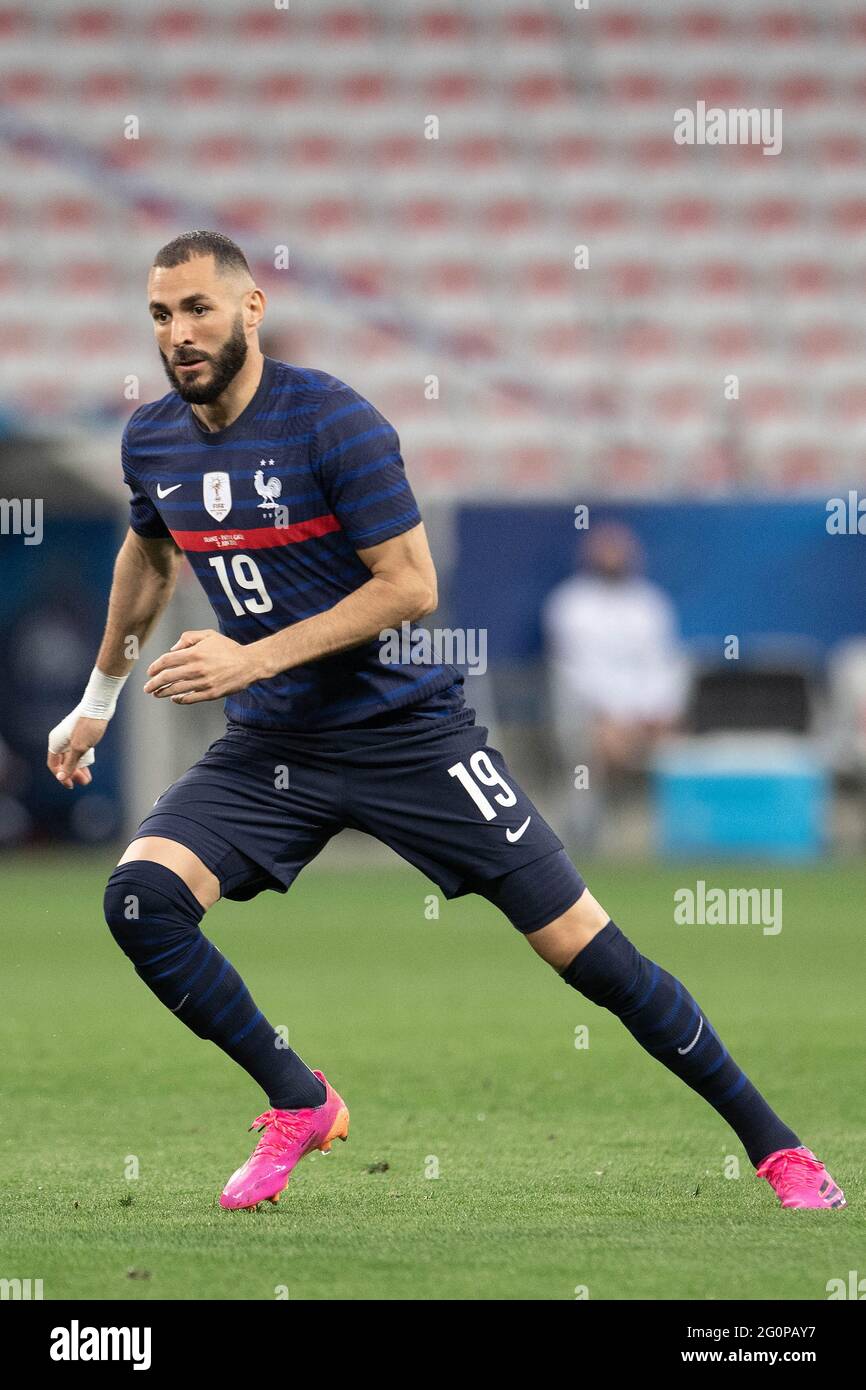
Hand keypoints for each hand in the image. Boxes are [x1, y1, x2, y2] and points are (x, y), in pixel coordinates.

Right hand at [47, 713, 105, 787]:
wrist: (99, 706)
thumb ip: (70, 764)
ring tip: (88, 779)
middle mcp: (60, 739)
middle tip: (84, 782)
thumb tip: (61, 778)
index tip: (71, 785)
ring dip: (79, 768)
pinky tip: (89, 765)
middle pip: (63, 762)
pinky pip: (77, 750)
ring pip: (71, 756)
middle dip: (72, 774)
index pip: (54, 764)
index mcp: (56, 742)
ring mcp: (69, 736)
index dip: (61, 776)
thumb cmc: (88, 726)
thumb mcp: (79, 748)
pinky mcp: (79, 734)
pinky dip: (82, 759)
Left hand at [143, 629, 262, 704]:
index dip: (155, 667)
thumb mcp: (209, 635)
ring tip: (157, 694)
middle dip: (153, 683)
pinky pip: (190, 698)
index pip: (167, 661)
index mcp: (194, 654)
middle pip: (167, 678)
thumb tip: (173, 649)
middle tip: (147, 687)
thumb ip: (188, 638)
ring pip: (176, 690)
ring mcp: (204, 683)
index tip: (150, 672)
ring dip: (163, 692)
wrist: (249, 663)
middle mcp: (196, 669)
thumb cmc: (229, 649)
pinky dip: (180, 699)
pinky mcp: (211, 693)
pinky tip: (174, 699)